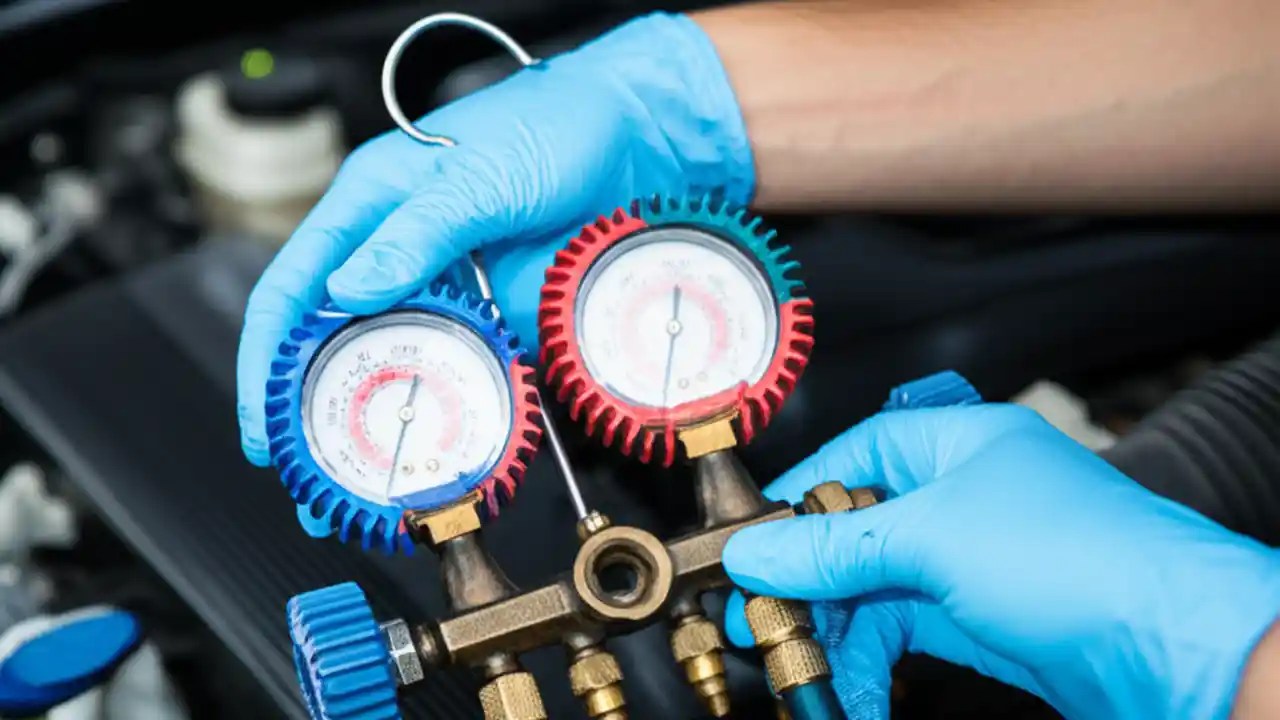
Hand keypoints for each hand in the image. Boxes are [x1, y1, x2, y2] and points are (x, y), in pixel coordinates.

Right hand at [235, 12, 752, 464]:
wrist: (645, 139)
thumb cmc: (557, 127)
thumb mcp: (479, 176)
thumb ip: (415, 234)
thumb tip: (349, 292)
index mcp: (371, 205)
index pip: (294, 289)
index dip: (267, 360)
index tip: (263, 427)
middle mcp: (400, 252)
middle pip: (335, 344)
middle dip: (313, 417)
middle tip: (307, 483)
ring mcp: (451, 292)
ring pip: (398, 369)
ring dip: (378, 430)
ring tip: (363, 493)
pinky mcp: (500, 318)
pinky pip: (468, 376)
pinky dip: (453, 416)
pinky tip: (442, 455)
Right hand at [722, 404, 1279, 719]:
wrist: (1171, 648)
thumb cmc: (1084, 558)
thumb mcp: (933, 538)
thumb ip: (835, 546)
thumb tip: (760, 549)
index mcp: (958, 445)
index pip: (855, 454)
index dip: (800, 494)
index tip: (752, 539)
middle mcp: (963, 497)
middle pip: (856, 530)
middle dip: (807, 579)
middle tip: (762, 615)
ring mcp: (971, 561)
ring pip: (874, 590)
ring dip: (835, 632)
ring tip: (805, 667)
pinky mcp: (981, 620)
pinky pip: (901, 634)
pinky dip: (871, 662)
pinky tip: (851, 689)